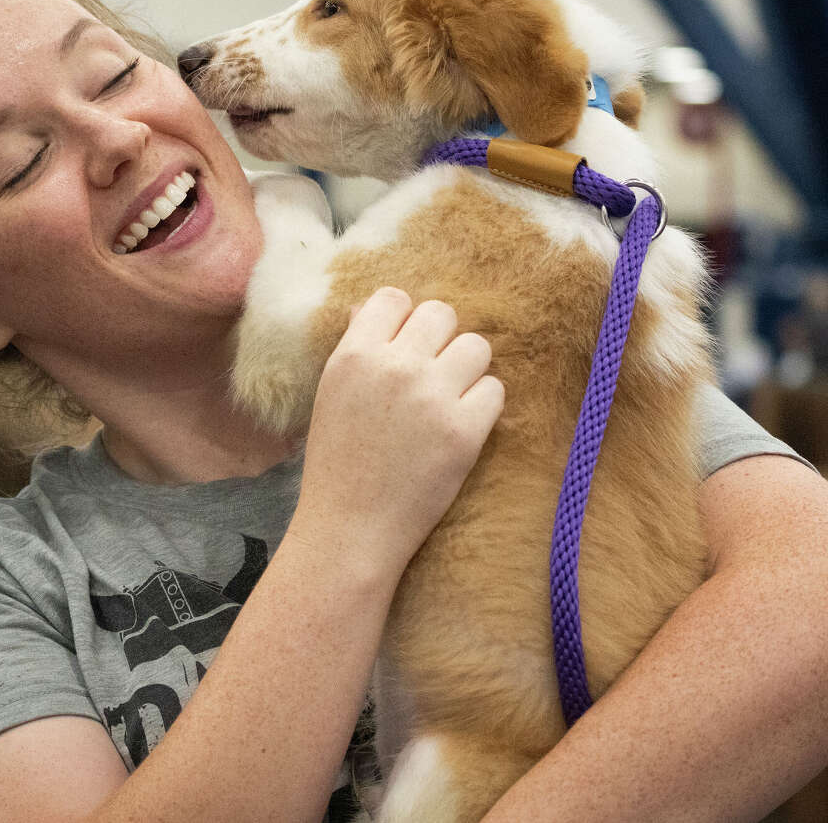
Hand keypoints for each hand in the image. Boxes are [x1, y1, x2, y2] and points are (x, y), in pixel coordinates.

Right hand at [289, 287, 503, 582]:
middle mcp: (395, 366)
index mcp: (354, 354)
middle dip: (441, 341)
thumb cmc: (337, 464)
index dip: (404, 320)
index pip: (395, 298)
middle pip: (442, 313)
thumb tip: (374, 307)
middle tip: (432, 375)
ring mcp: (432, 396)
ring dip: (468, 370)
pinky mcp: (464, 430)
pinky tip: (460, 426)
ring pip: (477, 346)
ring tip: (450, 399)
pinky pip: (495, 389)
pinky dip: (483, 406)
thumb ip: (356, 347)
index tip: (405, 348)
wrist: (350, 529)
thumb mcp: (331, 393)